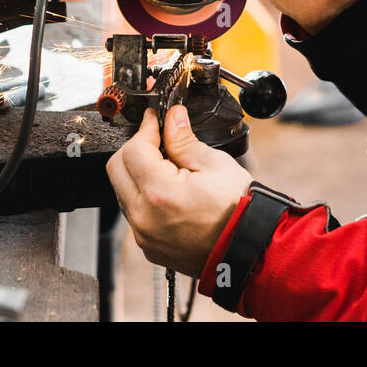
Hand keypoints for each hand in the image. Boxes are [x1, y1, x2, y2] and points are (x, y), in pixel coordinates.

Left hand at [107, 104, 252, 276]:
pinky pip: (134, 213)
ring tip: (167, 166)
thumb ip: (184, 140)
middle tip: (158, 139)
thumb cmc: (239, 210)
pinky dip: (144, 196)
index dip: (145, 129)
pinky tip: (168, 190)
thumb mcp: (215, 164)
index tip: (155, 120)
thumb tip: (172, 118)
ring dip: (137, 173)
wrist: (249, 248)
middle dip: (135, 148)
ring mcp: (144, 235)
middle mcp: (144, 217)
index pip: (133, 150)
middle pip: (117, 169)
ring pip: (122, 191)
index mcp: (160, 193)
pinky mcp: (149, 246)